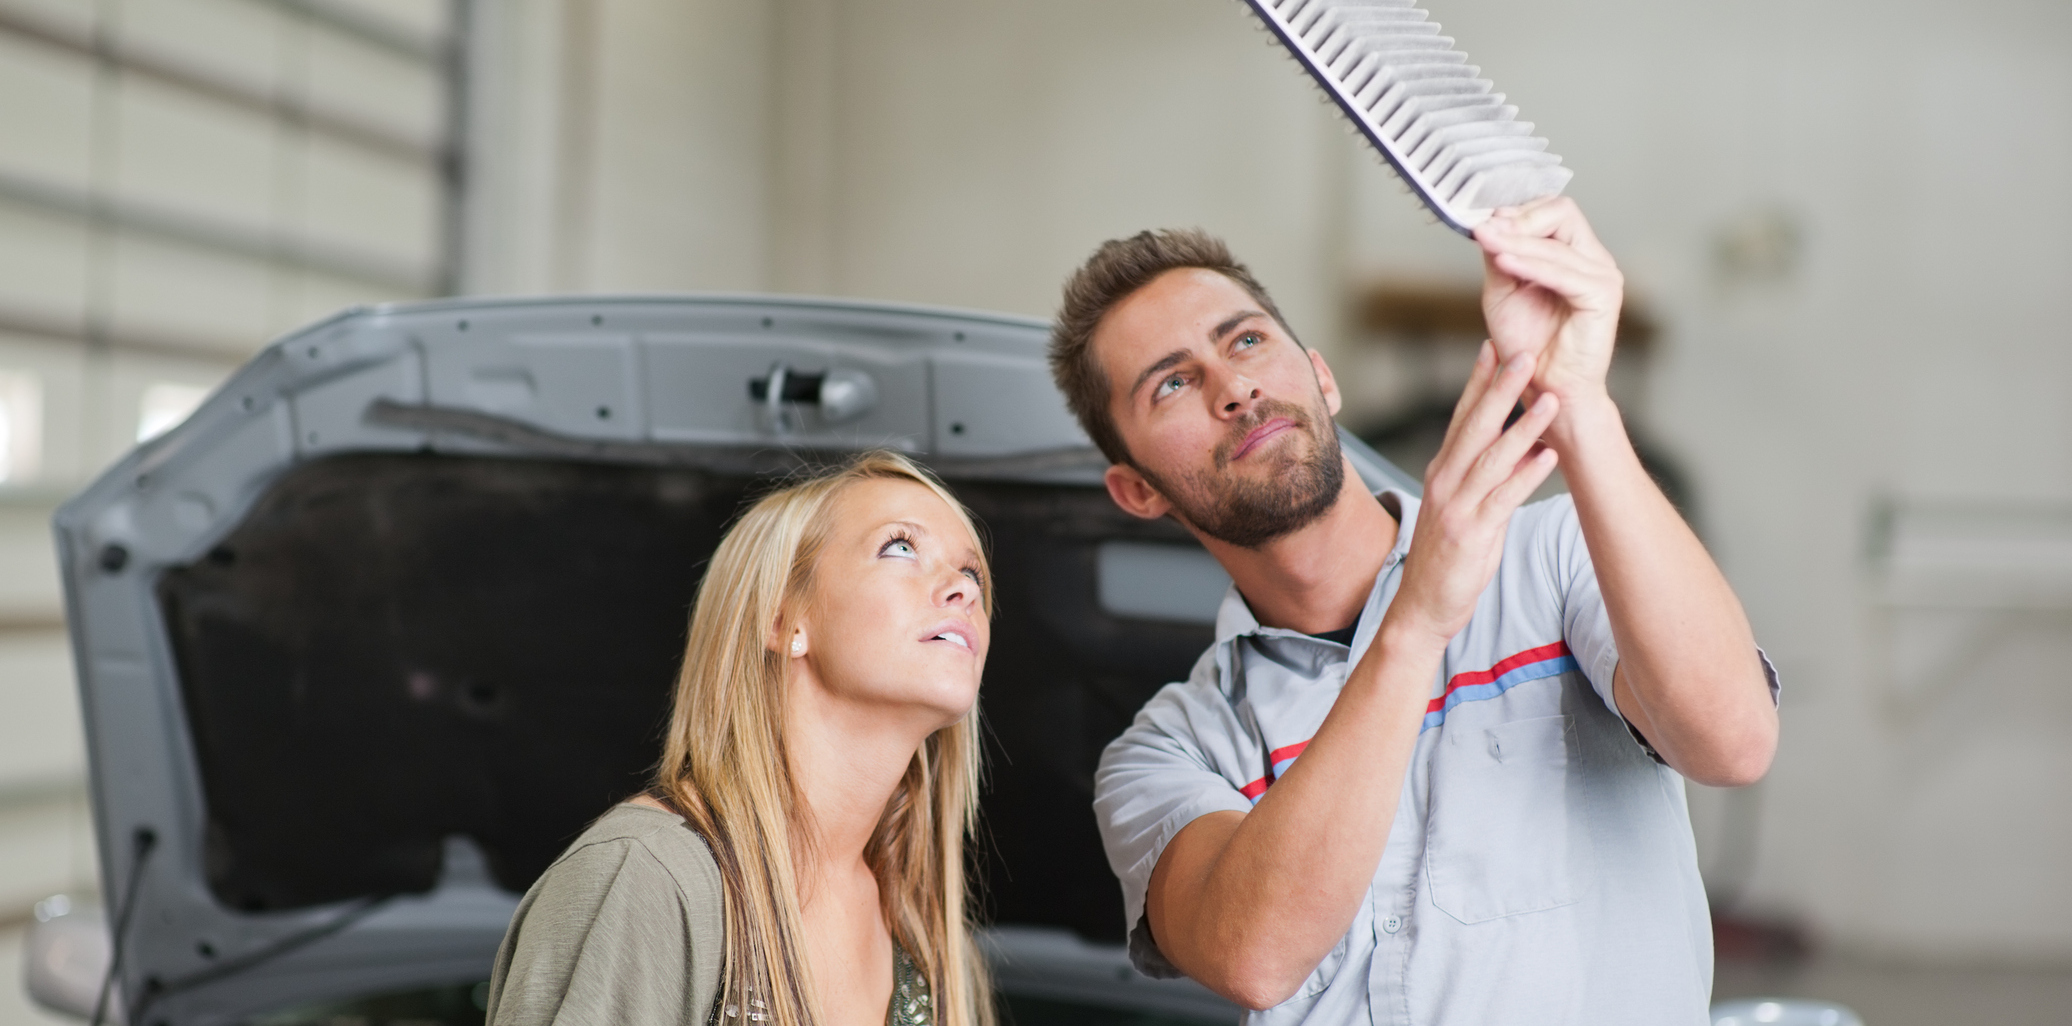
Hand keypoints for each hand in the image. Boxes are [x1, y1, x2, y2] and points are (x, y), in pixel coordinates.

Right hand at [1387, 343, 1560, 647]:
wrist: (1422, 607)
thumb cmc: (1446, 558)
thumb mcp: (1461, 508)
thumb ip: (1485, 475)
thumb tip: (1521, 445)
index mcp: (1442, 472)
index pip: (1460, 417)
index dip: (1477, 381)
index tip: (1494, 347)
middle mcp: (1445, 483)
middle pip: (1475, 427)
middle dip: (1500, 389)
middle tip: (1523, 354)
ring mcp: (1456, 507)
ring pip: (1492, 458)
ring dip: (1524, 426)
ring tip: (1550, 400)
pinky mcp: (1471, 534)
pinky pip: (1502, 499)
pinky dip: (1525, 476)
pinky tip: (1547, 457)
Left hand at [1474, 196, 1623, 416]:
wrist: (1545, 389)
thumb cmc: (1527, 345)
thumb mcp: (1503, 292)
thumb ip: (1500, 257)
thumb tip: (1491, 223)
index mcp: (1574, 255)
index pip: (1553, 210)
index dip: (1518, 211)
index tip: (1484, 220)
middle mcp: (1593, 260)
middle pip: (1563, 212)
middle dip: (1519, 219)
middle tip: (1485, 228)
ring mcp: (1603, 276)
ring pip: (1557, 242)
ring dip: (1516, 240)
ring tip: (1485, 240)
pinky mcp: (1603, 296)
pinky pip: (1563, 272)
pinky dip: (1530, 264)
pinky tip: (1503, 261)